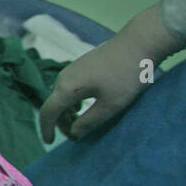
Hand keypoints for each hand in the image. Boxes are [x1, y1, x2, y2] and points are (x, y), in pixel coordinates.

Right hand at [39, 4, 183, 141]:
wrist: (138, 43)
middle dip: (61, 123)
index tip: (49, 143)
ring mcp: (71, 70)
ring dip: (68, 112)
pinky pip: (69, 88)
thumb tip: (74, 133)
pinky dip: (73, 102)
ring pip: (62, 96)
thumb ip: (89, 122)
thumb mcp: (110, 105)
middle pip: (54, 105)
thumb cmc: (125, 75)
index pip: (48, 112)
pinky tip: (86, 105)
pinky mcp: (81, 66)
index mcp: (66, 88)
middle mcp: (63, 78)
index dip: (46, 129)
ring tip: (81, 123)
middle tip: (76, 137)